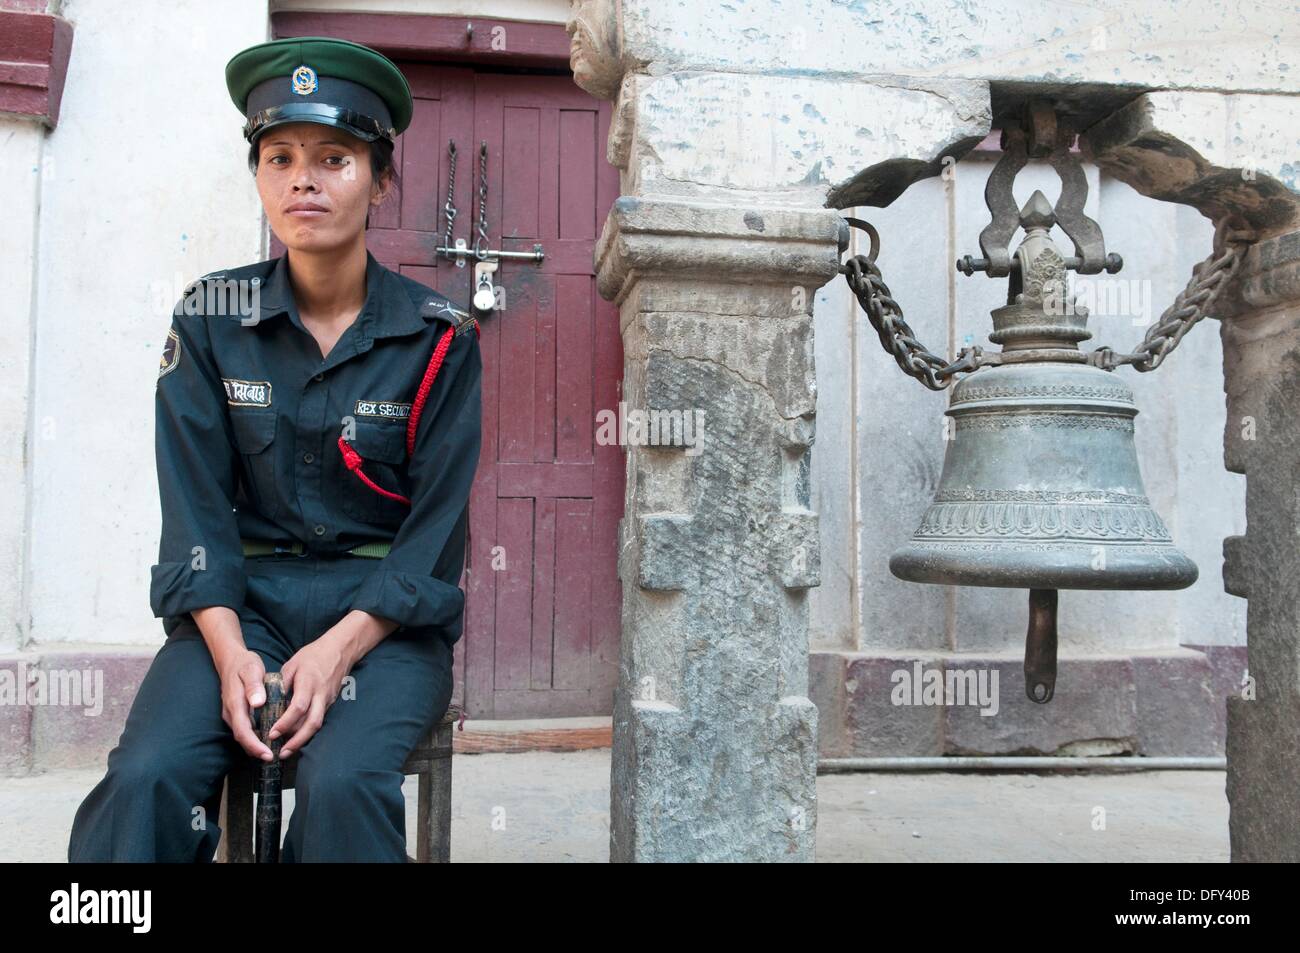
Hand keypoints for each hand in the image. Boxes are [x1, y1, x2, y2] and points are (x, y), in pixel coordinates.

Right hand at [217, 649, 273, 761]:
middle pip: (242, 738)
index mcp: (235, 703)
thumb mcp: (251, 670)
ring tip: (273, 752)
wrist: (231, 660)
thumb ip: (254, 686)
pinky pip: (244, 729)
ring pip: (243, 735)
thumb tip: (257, 703)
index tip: (266, 754)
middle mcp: (231, 712)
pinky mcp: (236, 713)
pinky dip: (254, 737)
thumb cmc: (244, 664)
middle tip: (273, 757)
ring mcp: (232, 714)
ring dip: (255, 746)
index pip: (242, 731)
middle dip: (256, 750)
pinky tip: (268, 739)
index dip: (254, 745)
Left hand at [270, 631, 353, 758]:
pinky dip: (307, 731)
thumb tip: (268, 699)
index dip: (285, 723)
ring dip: (302, 740)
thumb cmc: (314, 655)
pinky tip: (296, 737)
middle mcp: (320, 695)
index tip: (272, 733)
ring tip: (287, 750)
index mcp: (309, 683)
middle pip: (312, 723)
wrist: (341, 650)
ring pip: (317, 725)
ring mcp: (327, 700)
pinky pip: (319, 719)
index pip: (298, 707)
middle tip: (282, 753)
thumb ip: (281, 682)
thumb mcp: (293, 663)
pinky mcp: (330, 703)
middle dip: (297, 741)